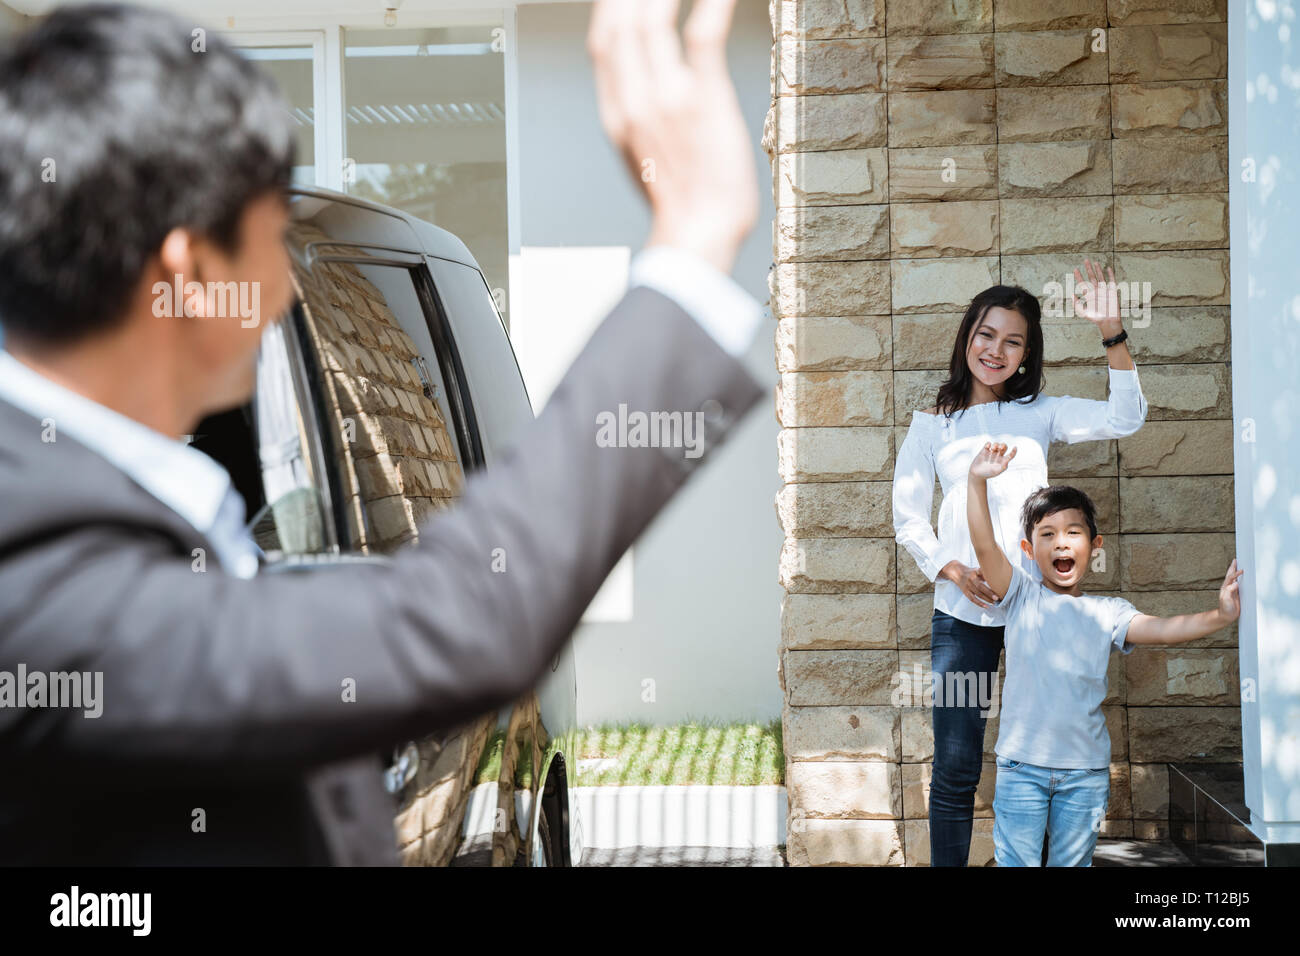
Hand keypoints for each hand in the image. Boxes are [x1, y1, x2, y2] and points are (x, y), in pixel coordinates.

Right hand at [587, 0, 756, 274]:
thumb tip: (650, 101)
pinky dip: (711, 4)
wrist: (699, 234)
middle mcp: (635, 102)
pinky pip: (701, 37)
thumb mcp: (647, 160)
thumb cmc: (684, 205)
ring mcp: (667, 100)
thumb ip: (642, 124)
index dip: (610, 8)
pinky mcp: (703, 101)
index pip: (603, 44)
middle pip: (622, 23)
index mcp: (619, 116)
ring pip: (653, 22)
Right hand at [941, 560, 1001, 608]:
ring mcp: (967, 586)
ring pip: (978, 594)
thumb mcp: (977, 569)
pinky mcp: (965, 592)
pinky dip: (979, 603)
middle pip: (980, 586)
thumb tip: (997, 579)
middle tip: (998, 597)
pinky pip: (972, 599)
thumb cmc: (971, 571)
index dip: (989, 578)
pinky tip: (986, 606)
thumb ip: (985, 574)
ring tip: (994, 602)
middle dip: (989, 593)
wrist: (956, 572)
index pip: (983, 574)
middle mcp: (971, 579)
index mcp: (975, 572)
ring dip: (987, 599)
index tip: (998, 584)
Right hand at [970, 441, 1016, 480]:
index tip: (1015, 447)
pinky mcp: (984, 451)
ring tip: (992, 449)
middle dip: (1003, 445)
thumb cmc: (987, 474)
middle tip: (1000, 448)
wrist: (976, 474)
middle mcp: (998, 456)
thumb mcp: (996, 471)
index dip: (1014, 451)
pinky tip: (988, 447)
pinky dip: (988, 444)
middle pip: (1004, 447)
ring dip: (996, 444)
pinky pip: (988, 444)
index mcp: (1003, 461)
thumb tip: (1008, 460)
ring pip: (996, 444)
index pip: (1011, 455)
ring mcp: (991, 453)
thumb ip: (1003, 466)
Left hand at [1071, 258, 1122, 332]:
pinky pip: (1111, 281)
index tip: (1075, 269)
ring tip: (1095, 262)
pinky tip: (1107, 268)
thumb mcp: (1083, 311)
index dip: (1078, 276)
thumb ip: (1076, 303)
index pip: (1082, 283)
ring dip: (1098, 270)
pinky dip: (1110, 274)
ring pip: (1100, 277)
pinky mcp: (1112, 291)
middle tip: (1085, 260)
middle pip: (1091, 277)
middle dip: (1088, 269)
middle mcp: (1096, 291)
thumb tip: (1072, 294)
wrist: (1107, 321)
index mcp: (1088, 295)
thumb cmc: (1095, 318)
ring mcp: (1104, 290)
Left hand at [1218, 558, 1243, 621]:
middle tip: (1236, 560)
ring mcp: (1233, 590)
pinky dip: (1241, 579)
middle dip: (1233, 567)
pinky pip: (1240, 584)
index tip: (1242, 570)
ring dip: (1236, 571)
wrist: (1226, 616)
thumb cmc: (1225, 608)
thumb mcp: (1226, 600)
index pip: (1231, 577)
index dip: (1236, 573)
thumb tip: (1235, 583)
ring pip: (1235, 578)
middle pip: (1231, 575)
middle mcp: (1229, 587)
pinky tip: (1244, 578)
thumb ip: (1229, 591)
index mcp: (1226, 587)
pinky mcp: (1237, 594)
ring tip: (1239, 565)